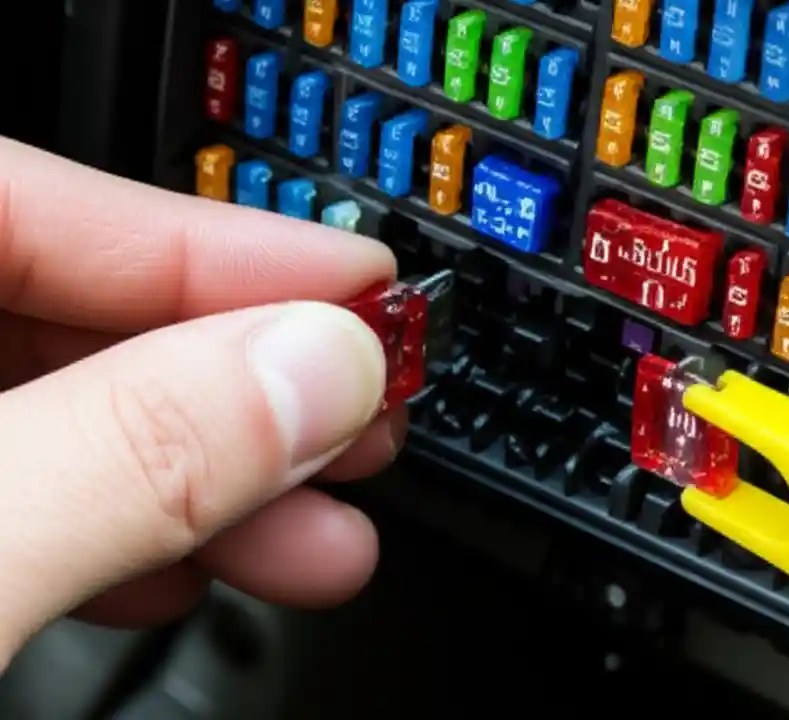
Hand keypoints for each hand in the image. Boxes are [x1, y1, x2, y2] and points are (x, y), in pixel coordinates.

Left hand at [0, 138, 397, 667]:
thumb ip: (131, 451)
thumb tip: (312, 370)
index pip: (29, 200)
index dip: (215, 245)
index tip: (359, 290)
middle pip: (65, 313)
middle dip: (239, 380)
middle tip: (363, 410)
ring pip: (59, 423)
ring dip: (210, 480)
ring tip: (319, 532)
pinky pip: (26, 503)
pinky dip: (127, 536)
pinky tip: (194, 569)